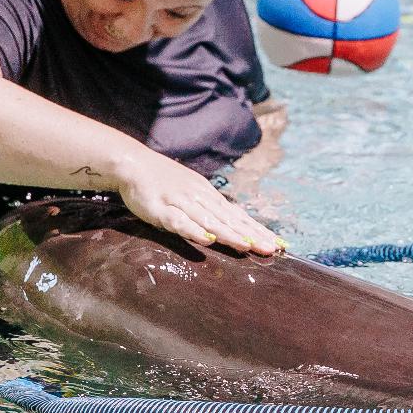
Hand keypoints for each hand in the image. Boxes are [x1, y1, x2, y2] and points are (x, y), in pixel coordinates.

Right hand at [113, 149, 281, 255]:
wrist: (133, 163)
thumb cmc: (165, 182)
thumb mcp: (192, 194)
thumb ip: (209, 211)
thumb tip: (233, 227)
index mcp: (209, 196)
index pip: (239, 215)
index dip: (259, 230)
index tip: (280, 243)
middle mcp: (200, 198)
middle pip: (230, 219)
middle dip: (253, 234)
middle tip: (273, 249)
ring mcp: (181, 202)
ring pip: (210, 220)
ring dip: (230, 234)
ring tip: (249, 245)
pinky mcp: (161, 209)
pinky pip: (179, 221)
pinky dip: (194, 230)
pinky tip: (208, 240)